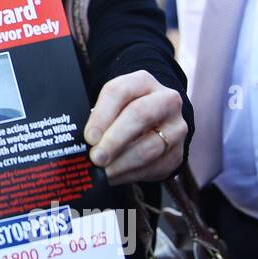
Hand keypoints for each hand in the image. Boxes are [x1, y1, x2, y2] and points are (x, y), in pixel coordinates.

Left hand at [84, 69, 185, 184]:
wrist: (156, 121)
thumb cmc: (123, 112)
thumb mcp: (111, 105)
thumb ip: (97, 119)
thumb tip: (79, 144)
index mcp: (142, 82)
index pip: (120, 91)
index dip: (102, 115)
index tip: (88, 137)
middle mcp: (165, 101)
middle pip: (140, 115)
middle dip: (114, 140)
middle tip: (96, 158)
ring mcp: (176, 127)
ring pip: (150, 146)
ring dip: (122, 163)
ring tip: (104, 172)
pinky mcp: (178, 152)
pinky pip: (155, 167)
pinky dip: (132, 174)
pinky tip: (116, 176)